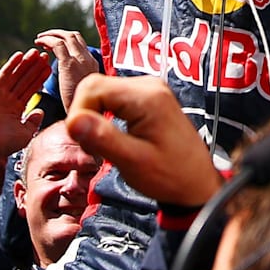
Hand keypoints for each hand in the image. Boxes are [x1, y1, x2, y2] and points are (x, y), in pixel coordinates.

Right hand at [0, 48, 49, 160]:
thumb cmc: (5, 144)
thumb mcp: (26, 132)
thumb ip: (33, 121)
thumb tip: (41, 112)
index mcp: (17, 108)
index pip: (31, 89)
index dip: (40, 78)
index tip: (50, 68)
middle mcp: (9, 99)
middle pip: (25, 79)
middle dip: (35, 68)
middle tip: (45, 55)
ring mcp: (1, 94)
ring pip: (16, 75)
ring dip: (25, 63)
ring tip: (35, 52)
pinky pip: (3, 75)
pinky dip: (11, 65)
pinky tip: (19, 55)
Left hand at [34, 29, 99, 111]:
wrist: (86, 116)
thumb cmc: (83, 111)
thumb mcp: (85, 92)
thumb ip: (79, 82)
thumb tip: (71, 82)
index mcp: (93, 66)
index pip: (80, 44)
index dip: (67, 41)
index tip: (54, 45)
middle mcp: (89, 59)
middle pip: (75, 36)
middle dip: (59, 34)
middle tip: (45, 38)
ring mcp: (81, 60)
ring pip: (67, 36)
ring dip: (51, 34)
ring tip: (39, 39)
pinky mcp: (70, 64)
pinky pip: (57, 44)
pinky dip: (47, 40)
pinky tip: (38, 43)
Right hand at [67, 74, 219, 207]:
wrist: (197, 183)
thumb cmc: (172, 176)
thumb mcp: (134, 162)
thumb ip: (103, 138)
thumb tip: (73, 121)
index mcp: (147, 97)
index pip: (92, 87)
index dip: (79, 113)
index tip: (83, 141)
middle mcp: (148, 86)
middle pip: (95, 86)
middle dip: (85, 115)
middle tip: (92, 146)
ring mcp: (148, 89)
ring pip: (101, 92)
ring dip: (94, 117)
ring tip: (105, 144)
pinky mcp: (147, 97)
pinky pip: (113, 98)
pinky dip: (105, 116)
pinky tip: (113, 136)